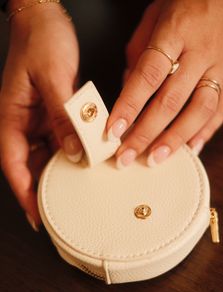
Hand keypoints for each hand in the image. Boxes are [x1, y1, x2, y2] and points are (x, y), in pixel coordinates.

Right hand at [0, 1, 80, 228]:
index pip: (14, 163)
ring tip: (79, 188)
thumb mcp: (53, 78)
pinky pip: (63, 138)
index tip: (36, 215)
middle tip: (64, 208)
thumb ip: (63, 116)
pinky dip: (74, 149)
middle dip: (46, 187)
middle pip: (32, 164)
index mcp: (12, 116)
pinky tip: (87, 157)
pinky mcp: (54, 113)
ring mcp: (39, 119)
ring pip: (50, 153)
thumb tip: (74, 151)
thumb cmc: (41, 41)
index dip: (24, 191)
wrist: (46, 20)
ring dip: (63, 169)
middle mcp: (24, 122)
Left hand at [107, 0, 222, 167]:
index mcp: (175, 32)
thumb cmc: (185, 3)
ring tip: (155, 160)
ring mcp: (221, 66)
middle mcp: (200, 52)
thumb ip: (138, 56)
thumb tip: (127, 92)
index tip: (113, 129)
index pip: (148, 75)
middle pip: (171, 100)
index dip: (130, 105)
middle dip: (146, 133)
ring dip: (175, 139)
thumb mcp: (153, 18)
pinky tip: (190, 149)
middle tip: (126, 156)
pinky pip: (222, 110)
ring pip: (199, 110)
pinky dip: (205, 132)